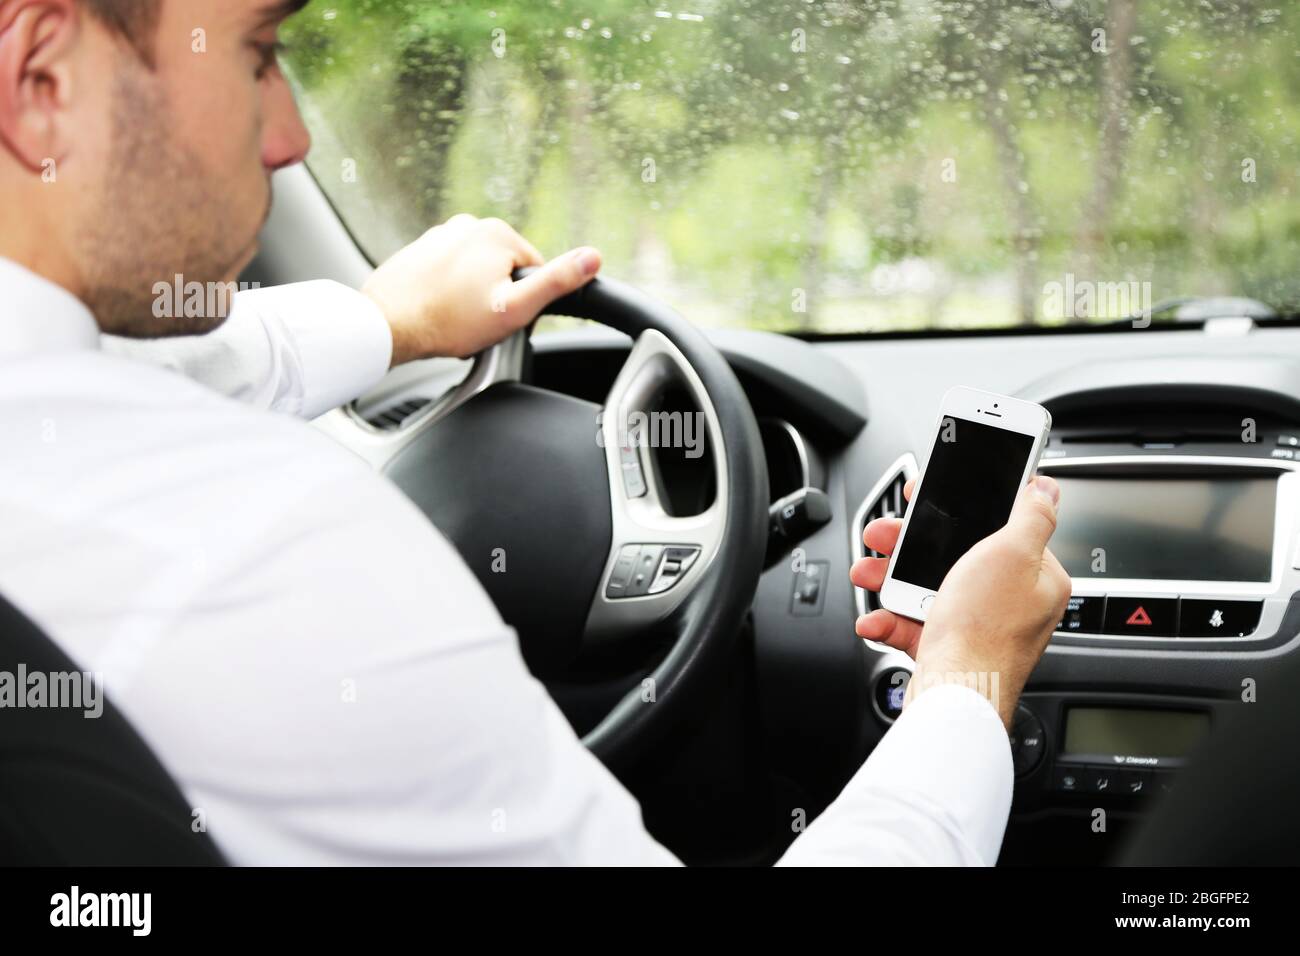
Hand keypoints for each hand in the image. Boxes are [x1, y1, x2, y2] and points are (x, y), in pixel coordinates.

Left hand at [362, 214, 601, 365]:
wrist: (388, 324)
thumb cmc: (450, 322)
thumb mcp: (514, 307)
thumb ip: (556, 282)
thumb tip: (593, 258)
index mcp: (498, 233)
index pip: (533, 271)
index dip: (525, 302)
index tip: (503, 319)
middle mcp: (469, 224)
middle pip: (504, 271)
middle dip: (497, 298)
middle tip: (478, 323)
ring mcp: (442, 235)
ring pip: (476, 273)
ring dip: (472, 297)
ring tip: (455, 319)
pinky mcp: (421, 249)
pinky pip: (450, 274)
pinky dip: (449, 293)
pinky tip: (439, 312)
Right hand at [849, 475, 1071, 729]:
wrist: (955, 697)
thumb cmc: (986, 633)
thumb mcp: (1012, 553)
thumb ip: (1032, 515)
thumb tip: (1047, 489)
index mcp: (1034, 577)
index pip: (1002, 528)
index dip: (965, 510)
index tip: (933, 500)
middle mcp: (1009, 603)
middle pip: (956, 556)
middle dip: (911, 546)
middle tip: (886, 536)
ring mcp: (977, 627)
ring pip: (928, 589)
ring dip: (891, 579)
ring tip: (868, 573)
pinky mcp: (949, 648)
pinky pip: (914, 624)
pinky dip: (890, 619)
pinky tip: (877, 618)